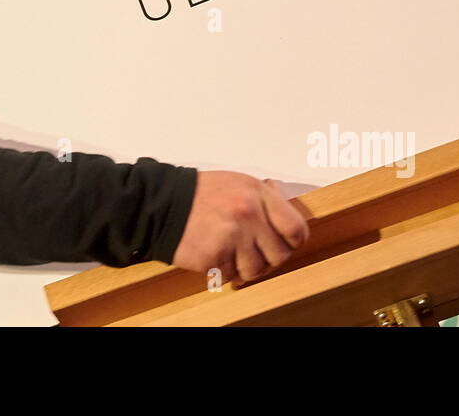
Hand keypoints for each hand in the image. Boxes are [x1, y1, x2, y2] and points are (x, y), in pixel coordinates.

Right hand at [171, 172, 308, 283]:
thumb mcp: (237, 182)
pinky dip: (224, 270)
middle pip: (279, 255)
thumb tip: (283, 204)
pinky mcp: (215, 256)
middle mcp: (249, 214)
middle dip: (268, 258)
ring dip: (244, 267)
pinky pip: (232, 274)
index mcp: (258, 194)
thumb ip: (263, 195)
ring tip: (231, 254)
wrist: (162, 203)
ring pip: (256, 270)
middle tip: (253, 252)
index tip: (284, 243)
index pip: (296, 229)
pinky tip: (215, 255)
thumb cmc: (200, 194)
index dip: (293, 241)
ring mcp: (233, 236)